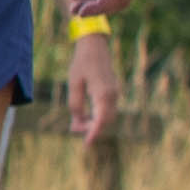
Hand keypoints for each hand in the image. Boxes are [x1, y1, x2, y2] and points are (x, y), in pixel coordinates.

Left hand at [61, 28, 120, 143]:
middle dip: (91, 128)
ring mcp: (115, 93)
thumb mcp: (74, 84)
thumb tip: (78, 122)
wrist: (94, 46)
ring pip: (107, 116)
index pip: (101, 120)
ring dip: (94, 122)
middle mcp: (113, 96)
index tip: (87, 143)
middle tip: (73, 128)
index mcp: (103, 94)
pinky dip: (97, 115)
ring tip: (76, 122)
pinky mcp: (113, 91)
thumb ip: (75, 104)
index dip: (94, 133)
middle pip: (105, 121)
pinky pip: (107, 109)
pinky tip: (84, 114)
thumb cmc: (82, 63)